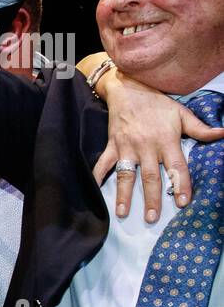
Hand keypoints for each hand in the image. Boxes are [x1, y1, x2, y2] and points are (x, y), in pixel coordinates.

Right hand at [92, 69, 223, 219]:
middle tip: (152, 218)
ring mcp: (127, 147)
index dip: (180, 185)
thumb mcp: (182, 113)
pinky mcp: (112, 145)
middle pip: (150, 177)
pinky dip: (98, 177)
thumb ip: (201, 128)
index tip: (182, 202)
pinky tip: (95, 190)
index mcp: (166, 140)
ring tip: (123, 213)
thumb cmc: (158, 103)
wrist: (129, 88)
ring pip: (126, 175)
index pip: (176, 167)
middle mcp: (146, 146)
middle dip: (152, 198)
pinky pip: (104, 163)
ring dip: (124, 194)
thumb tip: (223, 134)